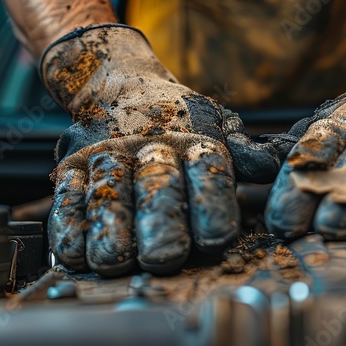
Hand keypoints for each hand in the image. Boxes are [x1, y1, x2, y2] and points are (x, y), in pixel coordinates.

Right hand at [41, 25, 282, 275]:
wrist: (117, 86)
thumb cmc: (178, 121)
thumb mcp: (219, 128)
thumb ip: (249, 155)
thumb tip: (279, 167)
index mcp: (196, 143)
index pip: (210, 176)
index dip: (214, 209)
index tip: (215, 238)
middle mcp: (150, 148)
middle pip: (157, 194)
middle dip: (162, 230)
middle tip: (165, 256)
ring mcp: (106, 158)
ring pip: (108, 202)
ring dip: (112, 234)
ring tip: (117, 259)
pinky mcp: (70, 169)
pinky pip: (66, 205)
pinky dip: (68, 230)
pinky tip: (78, 251)